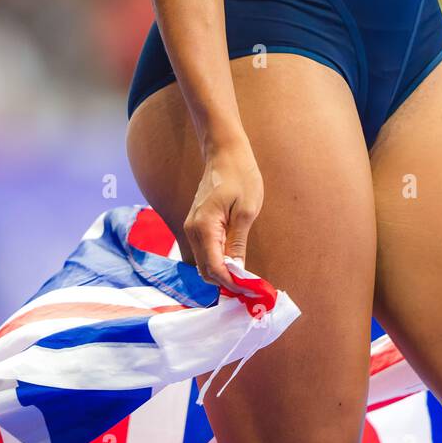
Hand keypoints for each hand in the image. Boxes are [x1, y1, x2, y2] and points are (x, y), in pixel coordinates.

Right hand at [184, 134, 263, 291]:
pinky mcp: (196, 225)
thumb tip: (237, 272)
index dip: (231, 283)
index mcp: (204, 227)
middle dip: (226, 282)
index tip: (250, 290)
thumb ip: (238, 243)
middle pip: (205, 270)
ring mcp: (192, 227)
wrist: (225, 152)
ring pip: (204, 262)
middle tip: (250, 286)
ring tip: (245, 276)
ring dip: (222, 273)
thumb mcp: (246, 210)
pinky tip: (235, 260)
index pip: (214, 268)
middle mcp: (192, 230)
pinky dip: (218, 261)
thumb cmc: (240, 176)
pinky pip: (205, 251)